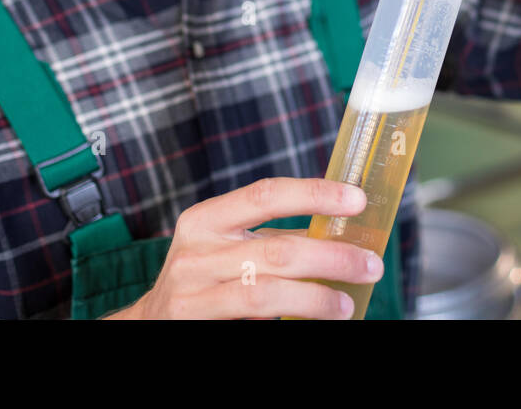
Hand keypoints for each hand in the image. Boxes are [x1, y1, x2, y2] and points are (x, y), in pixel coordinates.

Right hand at [103, 177, 382, 318]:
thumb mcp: (224, 245)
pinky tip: (318, 321)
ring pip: (267, 293)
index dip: (314, 194)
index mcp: (205, 219)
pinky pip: (254, 321)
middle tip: (371, 264)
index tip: (357, 200)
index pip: (266, 194)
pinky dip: (292, 320)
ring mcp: (192, 295)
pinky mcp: (194, 326)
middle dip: (333, 256)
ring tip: (348, 302)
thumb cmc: (202, 277)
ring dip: (318, 298)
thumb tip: (341, 233)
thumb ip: (271, 238)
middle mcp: (195, 254)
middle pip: (277, 249)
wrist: (150, 323)